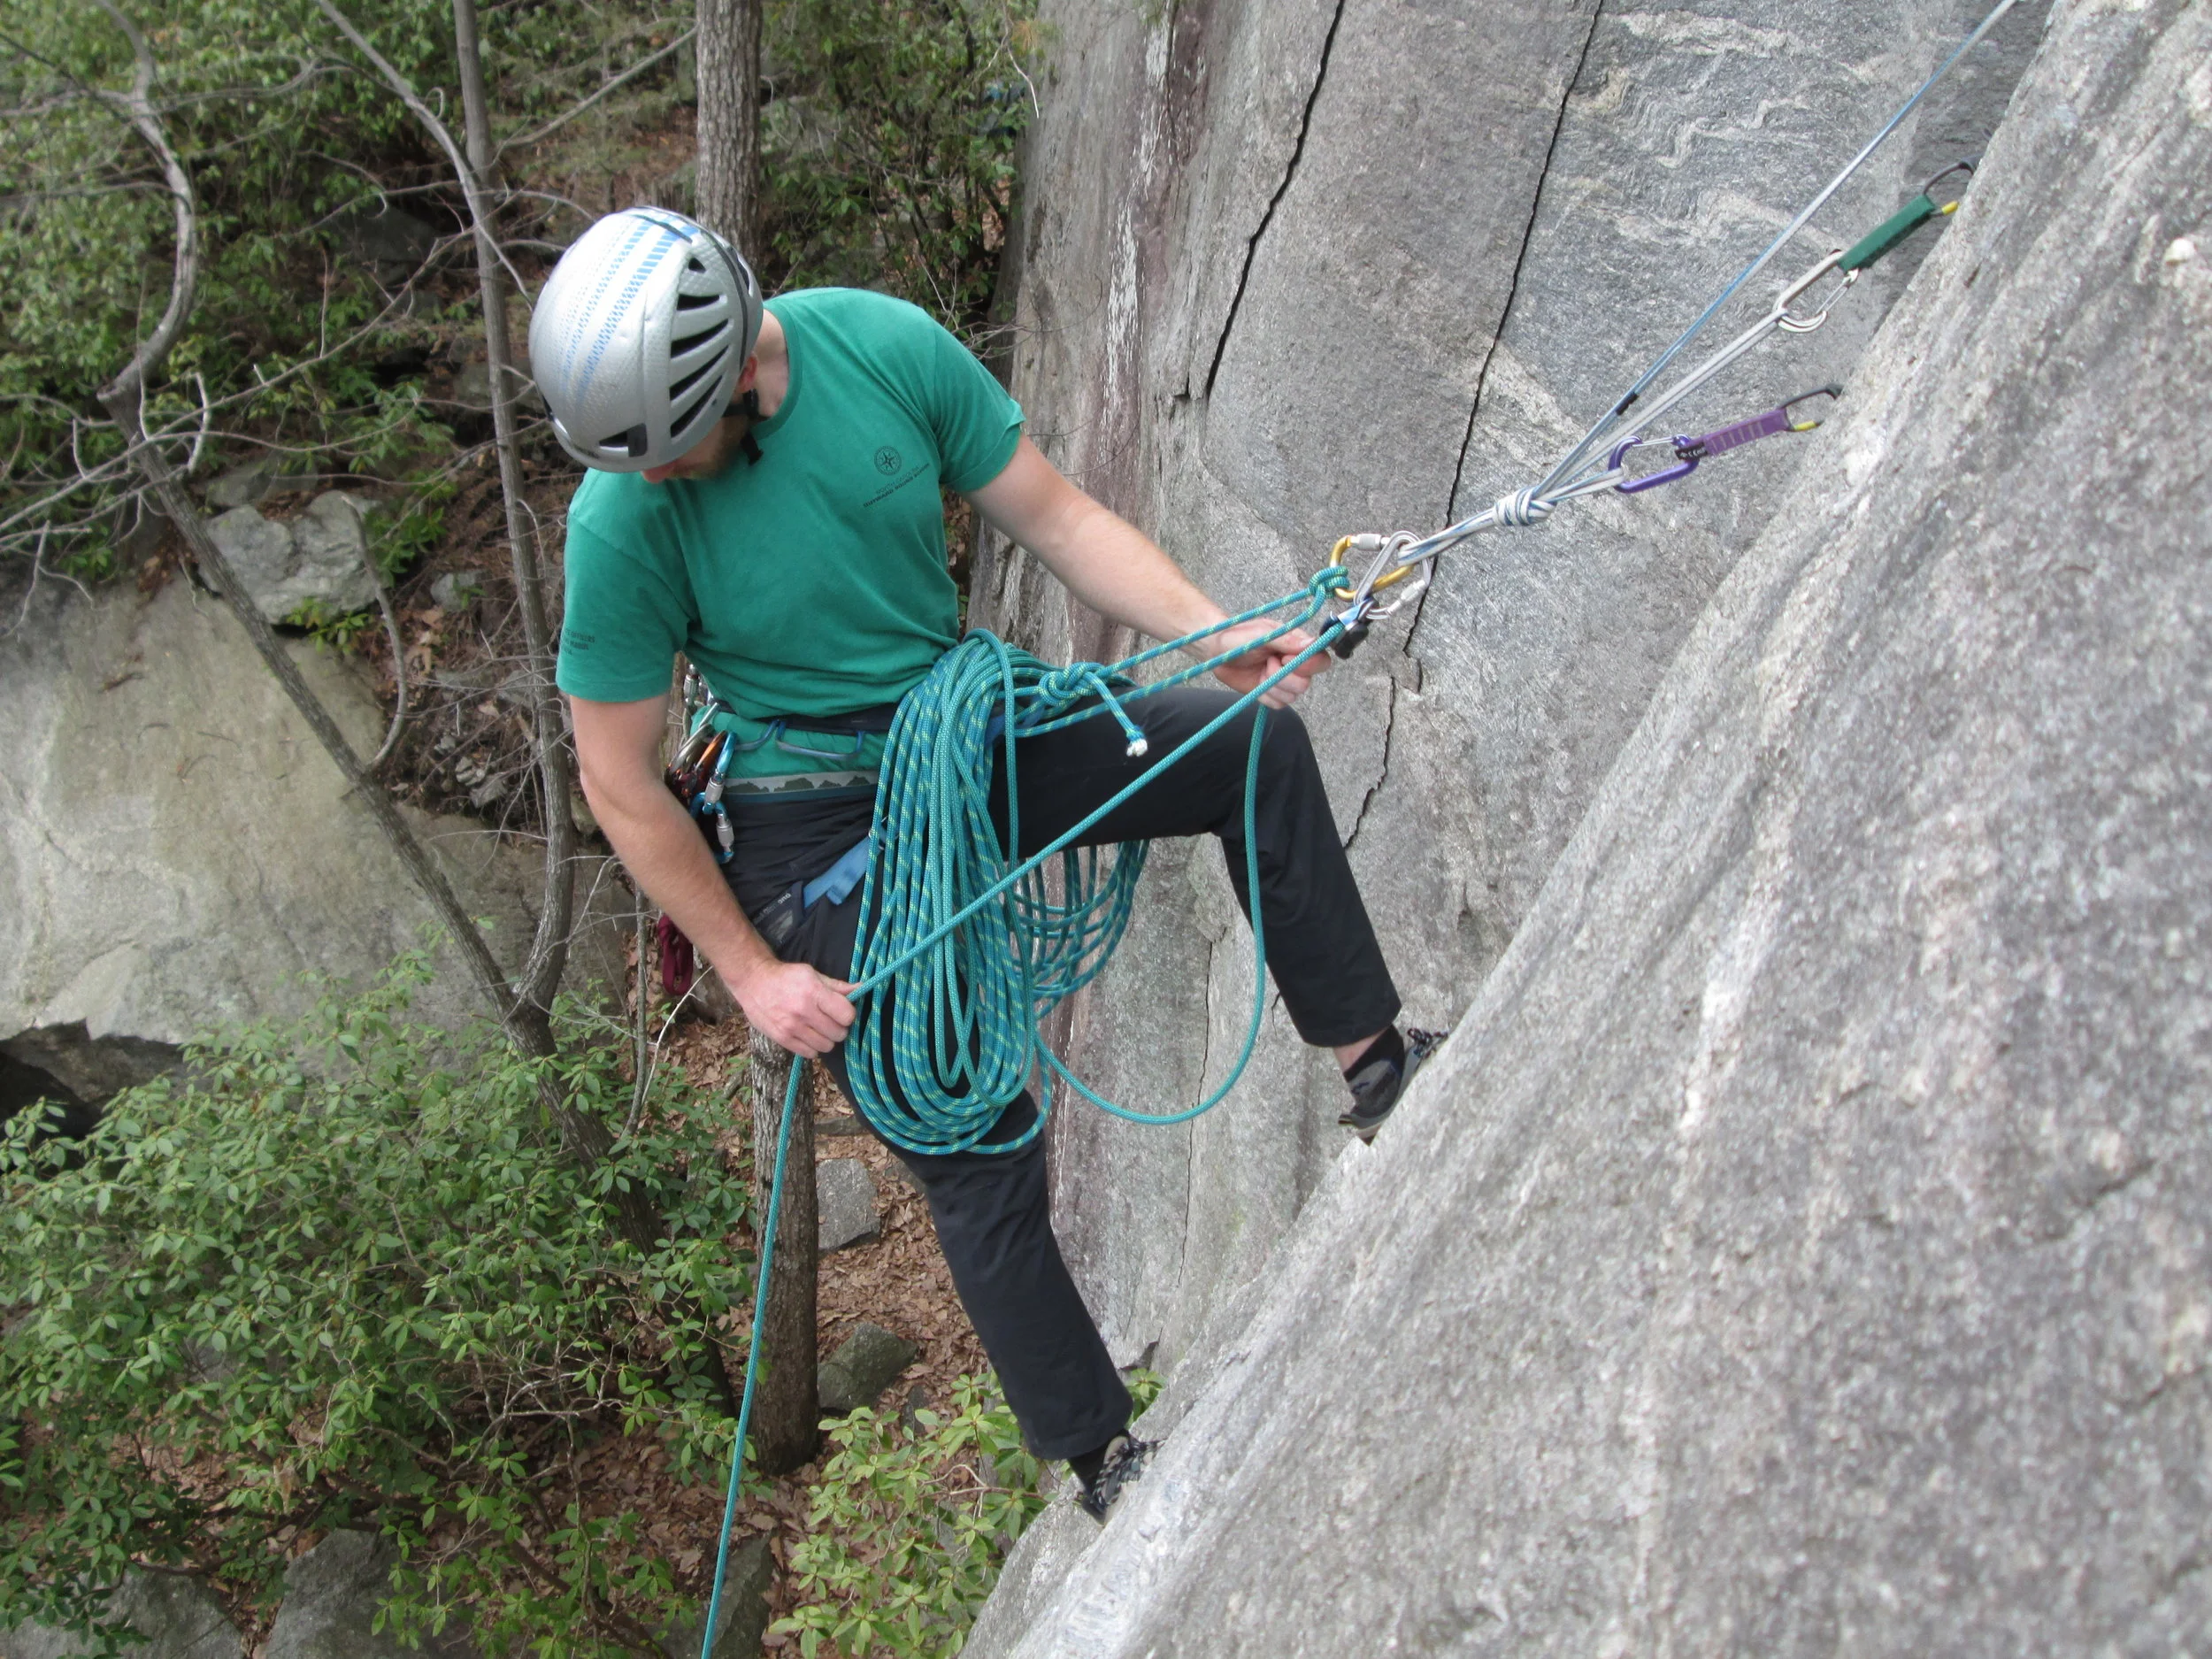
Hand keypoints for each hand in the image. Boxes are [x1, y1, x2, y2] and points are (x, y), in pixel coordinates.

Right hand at [730, 957, 855, 1057]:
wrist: (753, 981)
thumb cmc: (786, 977)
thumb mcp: (812, 974)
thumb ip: (837, 986)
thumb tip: (861, 988)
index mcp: (813, 992)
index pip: (847, 1015)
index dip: (848, 1014)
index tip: (842, 1011)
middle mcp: (803, 1012)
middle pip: (839, 1033)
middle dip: (839, 1027)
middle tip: (831, 1020)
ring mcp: (791, 1027)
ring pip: (827, 1046)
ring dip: (827, 1039)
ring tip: (819, 1028)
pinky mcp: (782, 1039)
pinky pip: (810, 1053)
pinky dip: (813, 1047)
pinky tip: (808, 1035)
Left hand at [1209, 620, 1330, 708]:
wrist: (1217, 650)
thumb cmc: (1240, 636)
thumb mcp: (1263, 633)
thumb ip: (1287, 640)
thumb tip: (1312, 645)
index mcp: (1298, 646)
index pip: (1321, 661)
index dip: (1307, 665)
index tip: (1284, 658)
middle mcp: (1295, 665)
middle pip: (1305, 684)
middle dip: (1282, 676)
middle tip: (1267, 662)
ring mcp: (1283, 681)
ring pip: (1292, 697)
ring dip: (1272, 685)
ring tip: (1261, 670)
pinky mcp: (1271, 694)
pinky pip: (1279, 704)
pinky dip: (1266, 696)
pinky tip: (1258, 683)